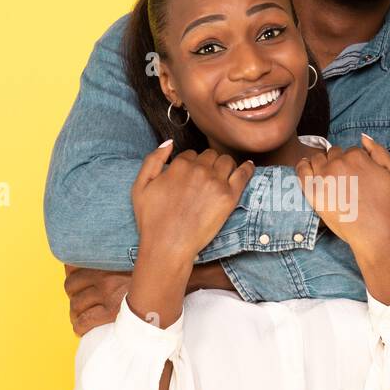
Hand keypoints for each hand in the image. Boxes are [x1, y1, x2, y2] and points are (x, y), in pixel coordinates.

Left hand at [62, 260, 239, 337]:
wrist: (181, 280)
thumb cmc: (166, 263)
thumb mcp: (143, 249)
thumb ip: (129, 250)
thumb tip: (120, 243)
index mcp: (107, 258)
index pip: (75, 265)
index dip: (71, 274)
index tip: (74, 279)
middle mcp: (103, 274)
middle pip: (72, 285)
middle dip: (73, 294)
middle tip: (78, 300)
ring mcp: (107, 293)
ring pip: (77, 304)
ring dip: (75, 312)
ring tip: (78, 317)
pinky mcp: (112, 312)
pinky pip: (85, 321)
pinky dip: (80, 325)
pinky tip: (81, 328)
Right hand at [132, 141, 254, 262]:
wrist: (167, 246)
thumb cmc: (152, 220)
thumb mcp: (140, 186)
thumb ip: (153, 160)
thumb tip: (169, 142)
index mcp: (179, 165)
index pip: (191, 154)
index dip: (191, 164)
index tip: (191, 176)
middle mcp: (199, 170)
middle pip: (210, 155)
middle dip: (208, 163)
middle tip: (206, 179)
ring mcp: (216, 182)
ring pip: (227, 161)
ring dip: (224, 165)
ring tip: (222, 176)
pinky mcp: (229, 197)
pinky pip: (243, 174)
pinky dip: (247, 168)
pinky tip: (248, 166)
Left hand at [295, 133, 389, 259]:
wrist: (377, 233)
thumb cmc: (388, 206)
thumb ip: (379, 151)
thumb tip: (363, 138)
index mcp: (356, 156)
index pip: (349, 151)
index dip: (353, 162)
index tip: (355, 174)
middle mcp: (338, 163)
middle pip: (332, 154)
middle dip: (337, 162)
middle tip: (343, 179)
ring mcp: (323, 177)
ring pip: (316, 159)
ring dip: (321, 164)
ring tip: (327, 176)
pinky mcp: (313, 193)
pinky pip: (301, 171)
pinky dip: (302, 166)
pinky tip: (307, 169)